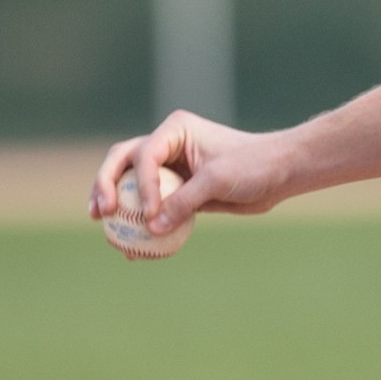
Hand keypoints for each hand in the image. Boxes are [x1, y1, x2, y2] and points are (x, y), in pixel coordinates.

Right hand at [89, 111, 291, 236]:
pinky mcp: (178, 190)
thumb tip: (152, 228)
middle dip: (106, 185)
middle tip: (100, 213)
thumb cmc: (253, 165)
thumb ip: (184, 202)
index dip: (141, 186)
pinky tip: (131, 248)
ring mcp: (170, 168)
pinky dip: (140, 224)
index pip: (144, 156)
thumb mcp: (218, 181)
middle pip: (122, 162)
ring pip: (131, 185)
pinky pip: (152, 207)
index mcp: (175, 131)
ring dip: (115, 204)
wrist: (280, 173)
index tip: (150, 214)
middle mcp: (167, 145)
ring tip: (103, 228)